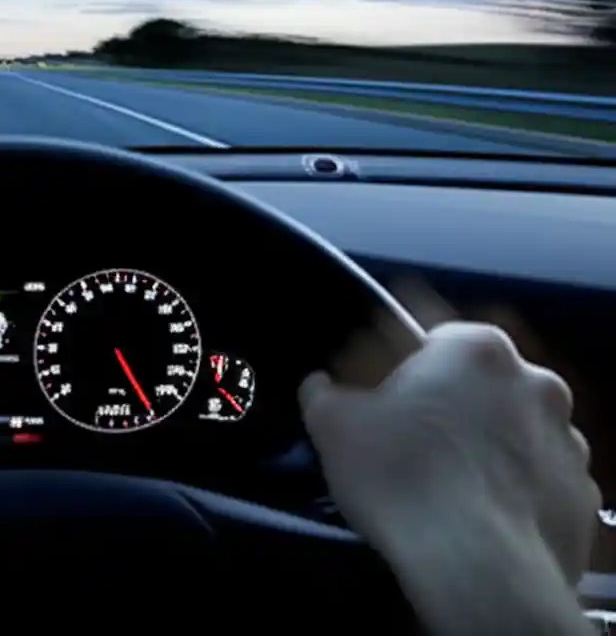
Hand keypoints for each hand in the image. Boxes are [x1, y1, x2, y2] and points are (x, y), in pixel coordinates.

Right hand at [302, 320, 597, 581]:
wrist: (474, 563)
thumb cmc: (400, 475)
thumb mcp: (332, 426)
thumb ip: (322, 393)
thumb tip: (319, 385)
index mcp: (475, 348)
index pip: (437, 337)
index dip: (406, 366)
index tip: (387, 396)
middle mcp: (534, 381)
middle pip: (483, 383)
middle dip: (453, 405)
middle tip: (414, 442)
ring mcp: (567, 438)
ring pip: (517, 431)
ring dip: (489, 446)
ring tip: (449, 486)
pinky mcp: (582, 492)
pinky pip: (539, 481)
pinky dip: (515, 491)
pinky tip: (480, 515)